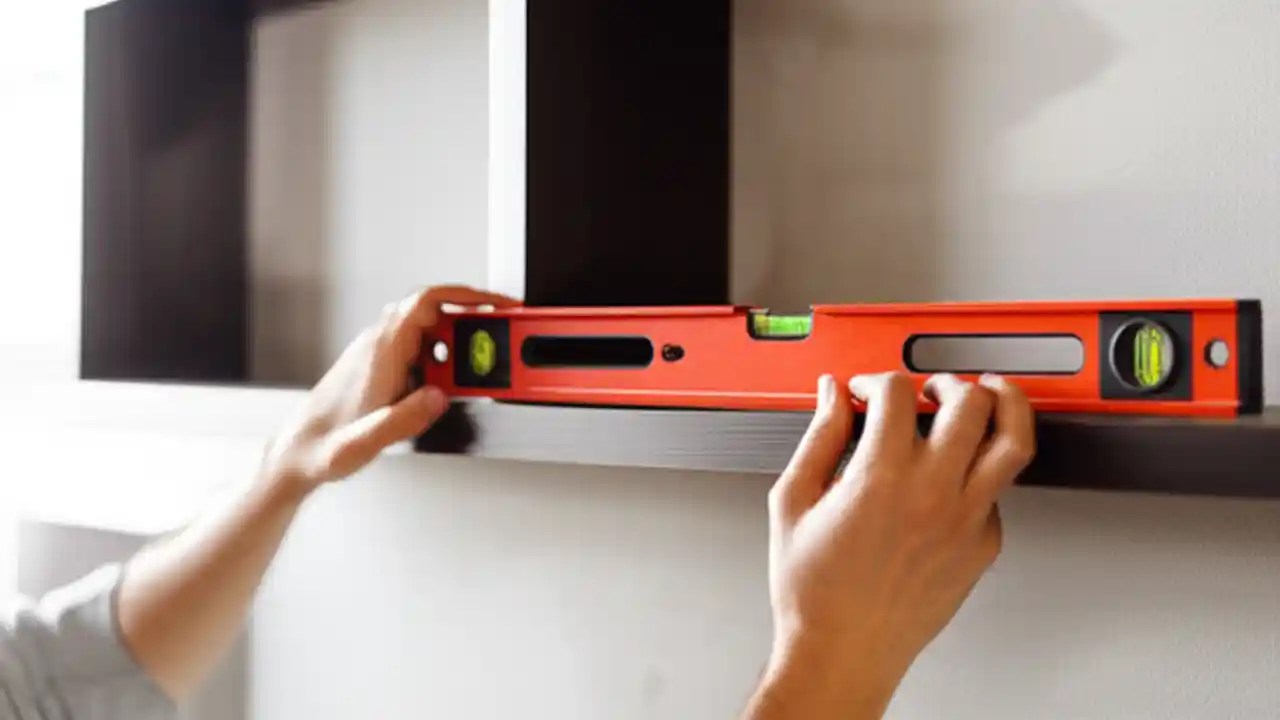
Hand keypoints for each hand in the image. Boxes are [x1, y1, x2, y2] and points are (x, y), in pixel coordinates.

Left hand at [261, 285, 517, 497]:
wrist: (297, 454)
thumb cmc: (322, 445)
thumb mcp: (364, 441)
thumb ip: (404, 419)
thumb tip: (439, 397)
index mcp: (379, 351)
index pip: (427, 302)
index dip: (468, 296)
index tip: (498, 305)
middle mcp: (380, 346)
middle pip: (437, 315)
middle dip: (475, 326)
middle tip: (502, 343)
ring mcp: (381, 355)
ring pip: (432, 334)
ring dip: (460, 350)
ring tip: (477, 374)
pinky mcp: (383, 369)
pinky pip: (422, 353)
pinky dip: (444, 364)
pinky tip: (447, 388)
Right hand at [745, 372, 1034, 719]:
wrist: (843, 650)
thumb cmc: (815, 590)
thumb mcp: (794, 501)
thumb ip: (819, 437)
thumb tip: (831, 395)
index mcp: (880, 476)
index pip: (899, 392)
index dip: (878, 380)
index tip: (866, 391)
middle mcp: (932, 493)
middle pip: (969, 402)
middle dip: (946, 382)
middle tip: (929, 390)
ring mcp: (966, 520)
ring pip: (1013, 441)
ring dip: (1003, 406)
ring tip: (988, 395)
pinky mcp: (984, 546)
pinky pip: (1000, 491)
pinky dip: (986, 468)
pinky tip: (961, 470)